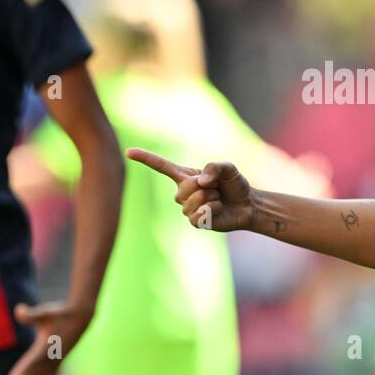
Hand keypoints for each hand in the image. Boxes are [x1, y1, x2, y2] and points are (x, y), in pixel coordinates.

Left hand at [4, 301, 90, 374]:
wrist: (81, 318)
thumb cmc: (61, 314)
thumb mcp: (45, 312)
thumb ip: (30, 315)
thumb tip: (19, 309)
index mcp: (44, 348)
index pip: (31, 362)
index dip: (21, 371)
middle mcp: (49, 361)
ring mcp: (53, 366)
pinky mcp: (56, 368)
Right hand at [126, 148, 254, 231]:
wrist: (247, 205)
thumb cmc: (234, 184)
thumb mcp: (228, 168)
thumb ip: (215, 167)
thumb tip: (199, 181)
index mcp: (185, 176)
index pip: (160, 166)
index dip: (144, 158)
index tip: (128, 152)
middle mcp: (182, 192)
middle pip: (184, 188)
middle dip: (206, 186)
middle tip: (217, 188)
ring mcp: (187, 208)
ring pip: (192, 202)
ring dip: (211, 197)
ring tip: (218, 198)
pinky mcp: (195, 221)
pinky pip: (198, 214)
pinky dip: (212, 209)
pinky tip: (218, 208)